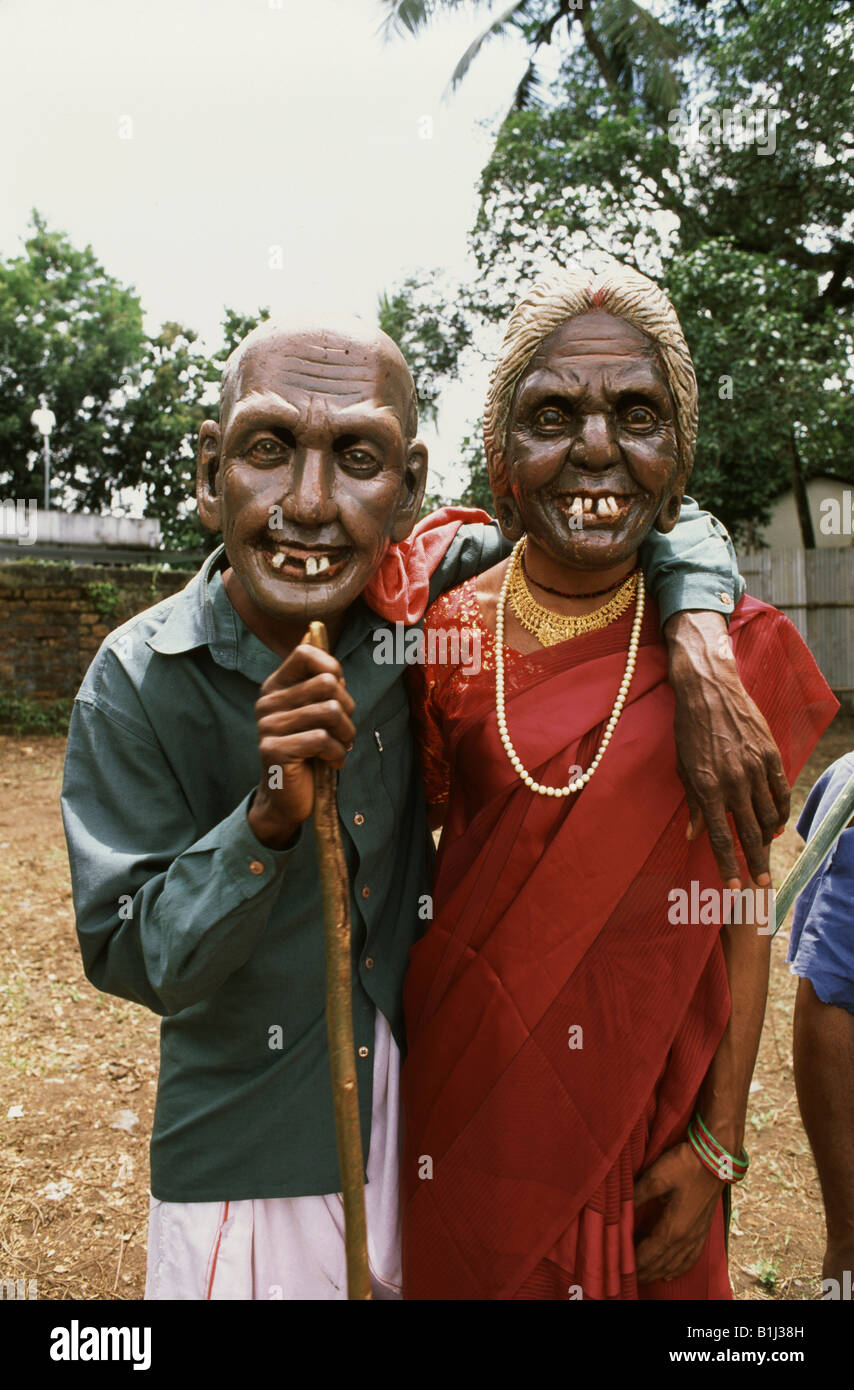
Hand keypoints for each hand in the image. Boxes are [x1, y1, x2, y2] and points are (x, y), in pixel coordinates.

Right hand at [248, 644, 355, 848]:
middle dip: (347, 708)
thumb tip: (322, 641)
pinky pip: (322, 739)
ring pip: (330, 711)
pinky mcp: (274, 749)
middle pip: (328, 683)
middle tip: (343, 729)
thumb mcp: (315, 712)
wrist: (286, 798)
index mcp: (276, 686)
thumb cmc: (308, 752)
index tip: (338, 693)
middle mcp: (267, 702)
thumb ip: (319, 682)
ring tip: (340, 747)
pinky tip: (331, 762)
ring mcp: (268, 725)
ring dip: (346, 734)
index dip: (333, 668)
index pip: (306, 653)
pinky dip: (337, 754)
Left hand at [633, 1143, 723, 1284]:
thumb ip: (637, 1195)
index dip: (634, 1263)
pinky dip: (680, 1268)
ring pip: (676, 1264)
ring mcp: (697, 1234)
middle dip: (644, 1272)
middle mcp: (687, 1237)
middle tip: (627, 1279)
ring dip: (660, 1272)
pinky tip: (672, 1272)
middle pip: (662, 1263)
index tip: (619, 1269)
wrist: (718, 1157)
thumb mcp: (656, 1176)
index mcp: (674, 1228)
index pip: (649, 1254)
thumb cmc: (687, 1164)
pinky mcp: (703, 1228)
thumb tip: (619, 1209)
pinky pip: (692, 1257)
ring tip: (645, 1278)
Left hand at [664, 610, 788, 887]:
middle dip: (756, 862)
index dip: (728, 865)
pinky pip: (780, 791)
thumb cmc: (689, 729)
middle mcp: (733, 781)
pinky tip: (777, 824)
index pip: (721, 837)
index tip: (734, 886)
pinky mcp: (770, 754)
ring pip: (768, 815)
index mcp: (707, 787)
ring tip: (767, 854)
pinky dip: (781, 811)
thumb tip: (693, 835)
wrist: (708, 690)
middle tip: (762, 882)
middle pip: (749, 833)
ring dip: (768, 839)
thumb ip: (692, 804)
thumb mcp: (683, 768)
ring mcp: (755, 767)